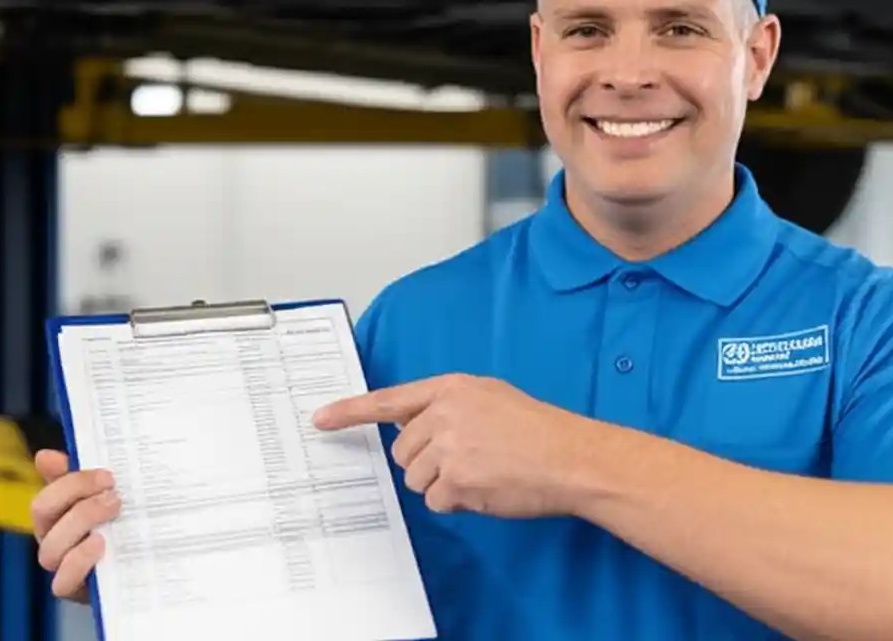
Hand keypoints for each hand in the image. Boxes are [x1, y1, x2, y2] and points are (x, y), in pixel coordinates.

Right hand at [30, 450, 120, 602]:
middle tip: (113, 493)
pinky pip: (61, 583)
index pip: (46, 495)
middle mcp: (54, 539)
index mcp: (57, 515)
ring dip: (80, 523)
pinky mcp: (77, 591)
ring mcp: (63, 566)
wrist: (147, 568)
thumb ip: (79, 478)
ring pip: (50, 547)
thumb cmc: (121, 526)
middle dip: (77, 495)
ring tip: (112, 513)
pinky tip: (100, 545)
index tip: (107, 475)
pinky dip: (78, 561)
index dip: (71, 482)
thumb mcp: (105, 497)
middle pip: (43, 513)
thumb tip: (45, 456)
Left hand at [313, 374, 595, 517]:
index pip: (389, 400)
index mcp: (452, 388)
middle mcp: (444, 413)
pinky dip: (457, 503)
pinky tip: (486, 490)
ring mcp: (449, 446)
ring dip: (443, 485)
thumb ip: (449, 409)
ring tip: (483, 473)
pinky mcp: (457, 479)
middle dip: (427, 464)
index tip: (321, 419)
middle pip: (403, 452)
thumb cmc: (539, 431)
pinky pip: (437, 501)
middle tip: (468, 462)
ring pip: (416, 479)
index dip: (350, 412)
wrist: (571, 457)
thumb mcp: (491, 399)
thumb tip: (415, 434)